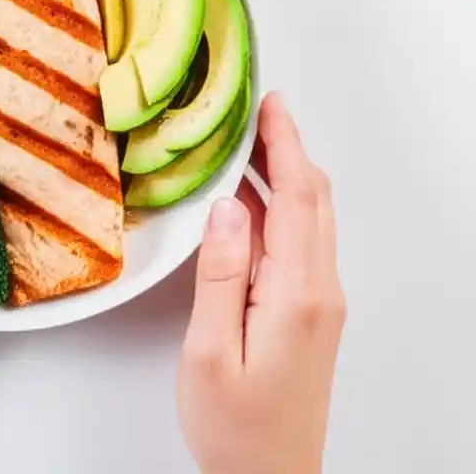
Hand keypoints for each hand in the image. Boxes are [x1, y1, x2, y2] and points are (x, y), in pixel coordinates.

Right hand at [178, 92, 346, 473]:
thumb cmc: (235, 427)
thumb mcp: (211, 351)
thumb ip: (221, 276)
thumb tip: (227, 209)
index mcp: (298, 294)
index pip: (296, 199)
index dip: (283, 145)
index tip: (269, 103)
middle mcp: (320, 292)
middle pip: (313, 201)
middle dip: (288, 148)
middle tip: (256, 108)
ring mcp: (319, 304)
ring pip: (309, 220)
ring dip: (284, 175)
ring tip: (244, 144)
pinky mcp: (309, 315)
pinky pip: (299, 245)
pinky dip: (278, 209)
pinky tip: (245, 204)